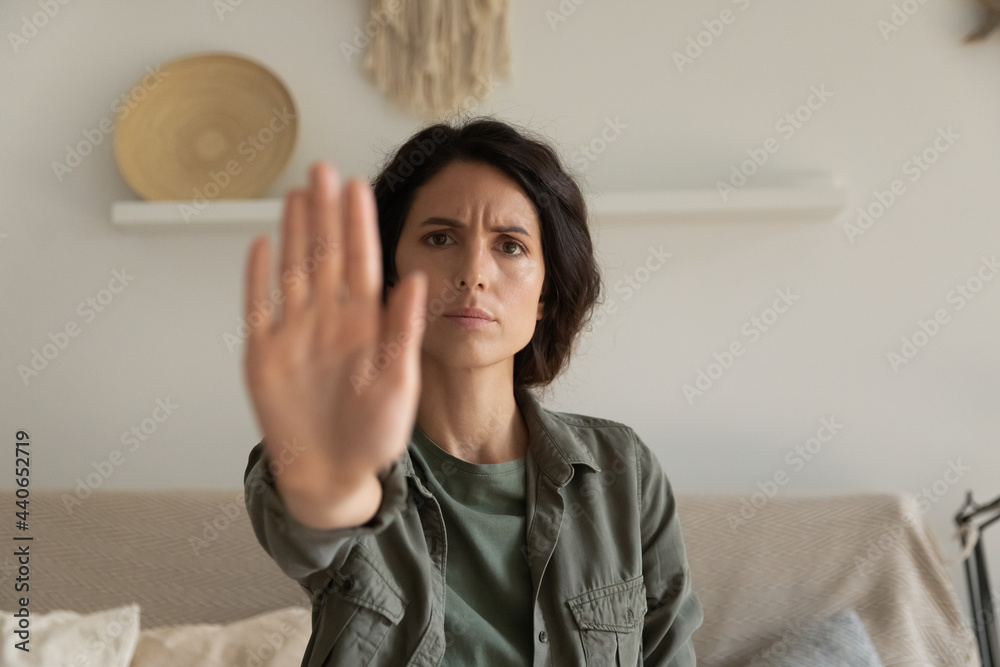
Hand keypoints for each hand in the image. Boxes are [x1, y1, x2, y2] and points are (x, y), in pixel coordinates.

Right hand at [242, 161, 426, 502]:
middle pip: (323, 255)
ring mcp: (294, 334)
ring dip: (293, 231)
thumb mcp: (399, 381)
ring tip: (297, 193)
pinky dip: (256, 276)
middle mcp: (329, 320)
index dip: (356, 224)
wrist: (332, 475)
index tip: (357, 186)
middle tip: (322, 169)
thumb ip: (404, 329)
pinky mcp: (264, 354)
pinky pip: (258, 306)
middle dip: (323, 212)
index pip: (359, 262)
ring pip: (292, 270)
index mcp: (364, 324)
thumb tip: (417, 279)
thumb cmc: (372, 436)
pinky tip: (261, 244)